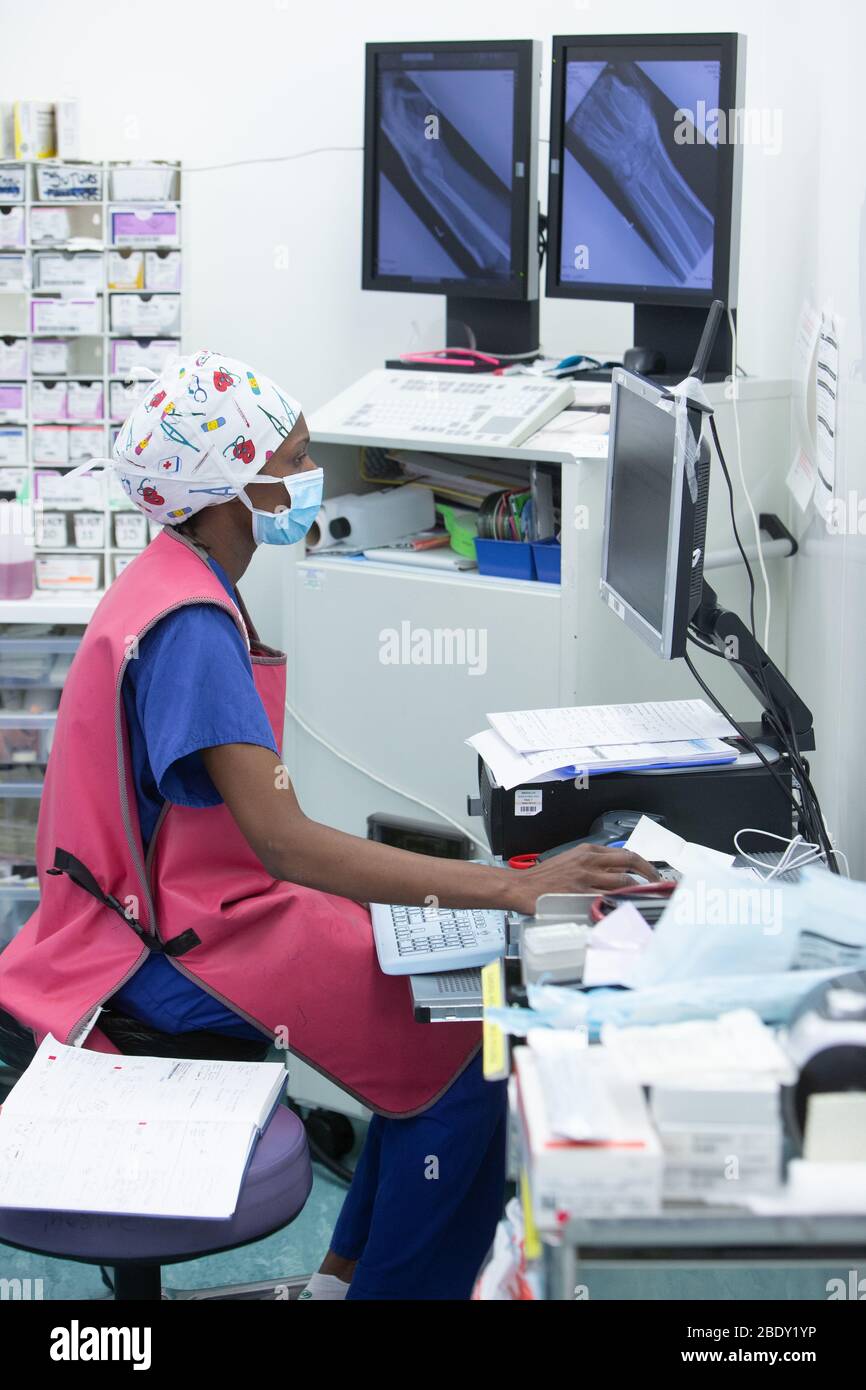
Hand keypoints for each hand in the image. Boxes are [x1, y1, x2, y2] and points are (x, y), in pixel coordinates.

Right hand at [511, 844, 659, 915]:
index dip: (641, 862)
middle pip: (629, 861)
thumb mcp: (569, 861)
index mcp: (586, 851)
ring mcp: (586, 877)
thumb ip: (590, 865)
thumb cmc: (542, 878)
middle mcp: (588, 861)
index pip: (622, 852)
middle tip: (656, 882)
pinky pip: (608, 896)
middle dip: (648, 871)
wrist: (521, 887)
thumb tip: (611, 873)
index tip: (648, 871)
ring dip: (638, 888)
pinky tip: (627, 906)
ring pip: (623, 879)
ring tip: (645, 897)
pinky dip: (621, 900)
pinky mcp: (581, 893)